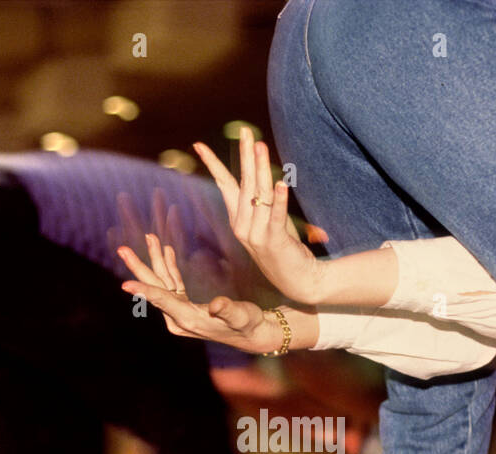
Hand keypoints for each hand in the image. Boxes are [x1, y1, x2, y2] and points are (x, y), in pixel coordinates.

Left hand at [117, 234, 281, 354]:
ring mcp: (181, 312)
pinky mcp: (186, 306)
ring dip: (156, 260)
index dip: (144, 291)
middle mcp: (179, 317)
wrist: (253, 334)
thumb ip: (227, 310)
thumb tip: (216, 305)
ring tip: (149, 237)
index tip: (125, 284)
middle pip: (155, 289)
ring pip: (163, 283)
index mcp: (188, 319)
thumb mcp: (241, 316)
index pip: (162, 301)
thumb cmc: (249, 325)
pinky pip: (173, 284)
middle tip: (122, 249)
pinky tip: (166, 251)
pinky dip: (169, 267)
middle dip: (139, 267)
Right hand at [194, 128, 329, 304]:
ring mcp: (256, 234)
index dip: (213, 164)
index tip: (198, 145)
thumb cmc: (284, 249)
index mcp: (238, 219)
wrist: (296, 281)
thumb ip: (264, 202)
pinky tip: (282, 183)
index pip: (224, 185)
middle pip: (243, 183)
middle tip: (246, 132)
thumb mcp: (269, 223)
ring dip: (261, 169)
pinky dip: (280, 200)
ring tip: (261, 146)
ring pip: (259, 195)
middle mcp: (242, 225)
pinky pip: (276, 216)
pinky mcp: (274, 241)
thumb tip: (265, 177)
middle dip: (245, 156)